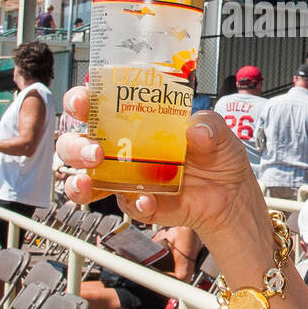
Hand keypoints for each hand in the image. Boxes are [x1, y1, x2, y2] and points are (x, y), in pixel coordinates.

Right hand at [55, 86, 264, 246]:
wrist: (232, 193)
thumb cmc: (215, 154)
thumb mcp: (218, 129)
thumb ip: (208, 123)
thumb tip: (195, 129)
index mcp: (134, 121)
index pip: (94, 106)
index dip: (80, 102)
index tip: (82, 102)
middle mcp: (122, 149)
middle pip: (76, 145)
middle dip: (75, 147)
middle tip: (95, 151)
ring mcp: (127, 179)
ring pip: (84, 181)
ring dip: (79, 183)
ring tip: (90, 182)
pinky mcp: (141, 203)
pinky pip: (128, 206)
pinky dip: (135, 204)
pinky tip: (146, 200)